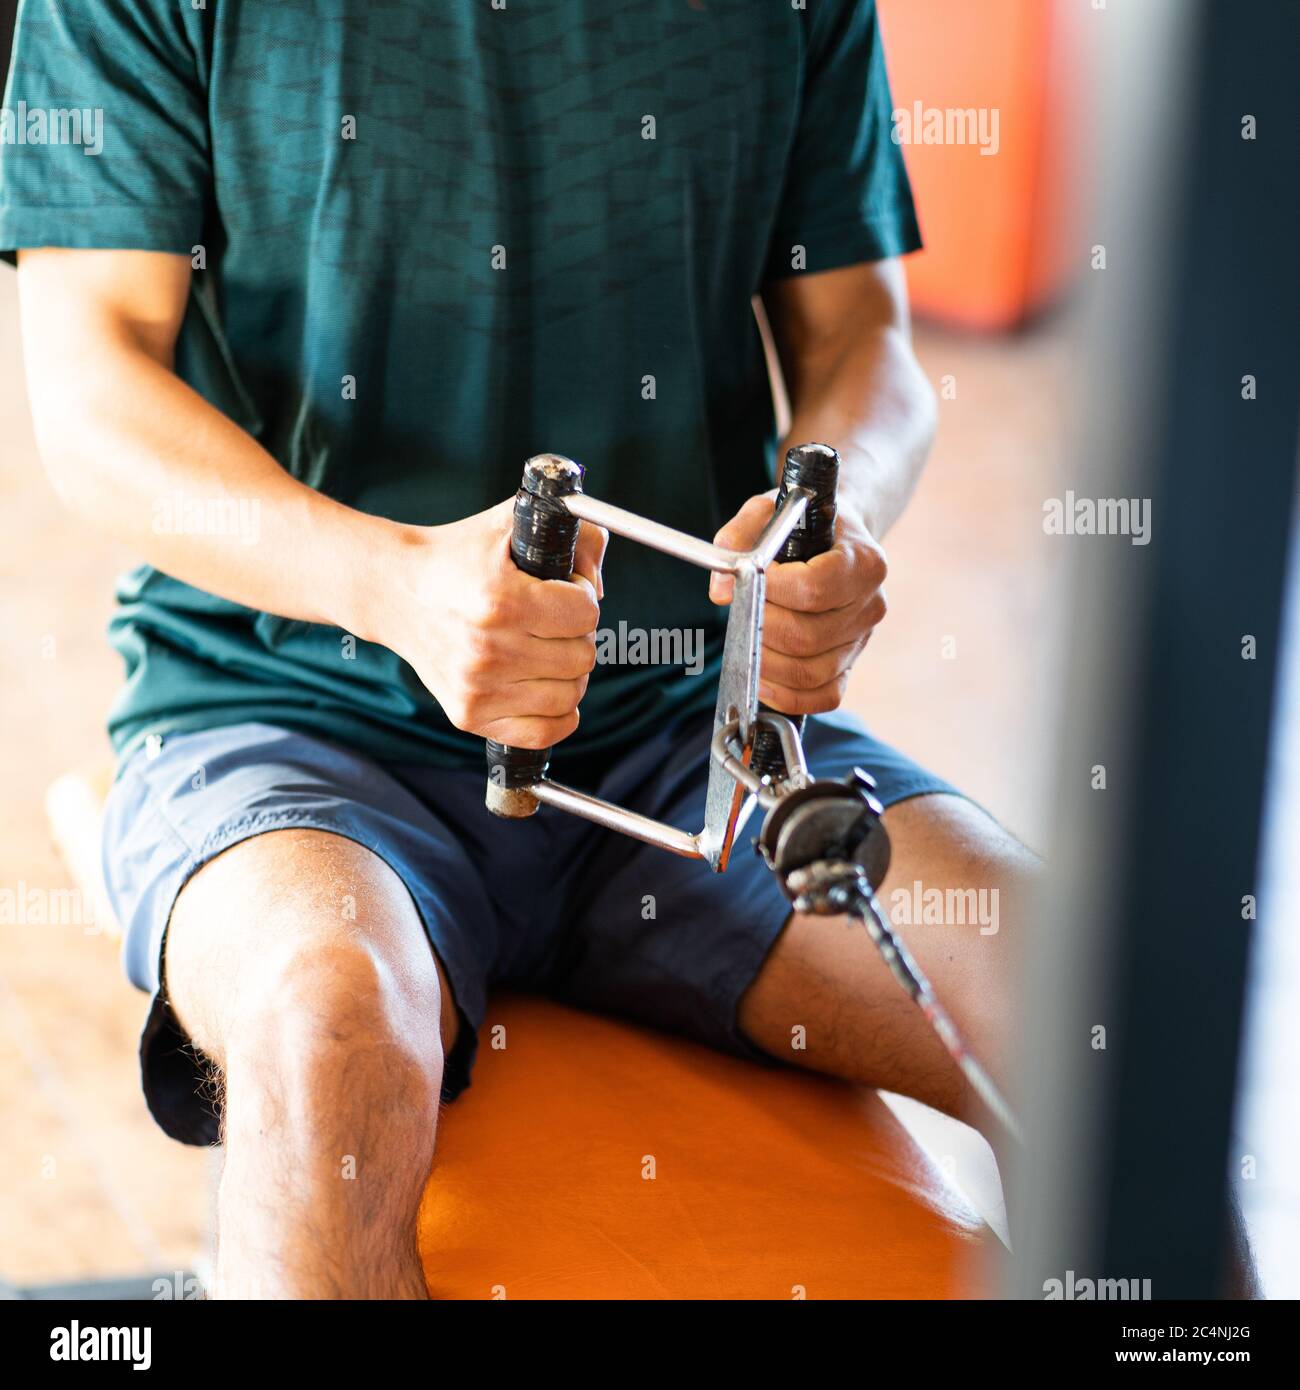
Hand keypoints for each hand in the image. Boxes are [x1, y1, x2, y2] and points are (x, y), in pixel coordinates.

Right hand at [382, 499, 606, 747]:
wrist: (396, 591)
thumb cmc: (460, 555)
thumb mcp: (514, 522)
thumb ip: (577, 534)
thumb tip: (598, 589)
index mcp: (502, 600)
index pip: (585, 613)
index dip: (581, 597)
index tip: (562, 591)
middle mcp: (489, 648)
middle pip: (583, 657)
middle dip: (576, 635)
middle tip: (552, 622)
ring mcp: (478, 687)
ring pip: (571, 695)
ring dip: (568, 673)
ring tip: (546, 651)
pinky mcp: (469, 715)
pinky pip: (545, 732)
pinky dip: (559, 715)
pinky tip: (546, 689)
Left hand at [708, 492, 886, 714]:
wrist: (836, 537)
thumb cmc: (803, 524)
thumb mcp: (769, 510)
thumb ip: (740, 536)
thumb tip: (723, 586)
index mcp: (862, 560)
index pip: (813, 588)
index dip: (771, 591)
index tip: (745, 579)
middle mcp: (870, 603)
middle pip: (806, 636)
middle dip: (759, 629)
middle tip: (739, 614)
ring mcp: (862, 639)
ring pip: (809, 672)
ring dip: (765, 663)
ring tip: (745, 641)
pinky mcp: (851, 664)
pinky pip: (824, 696)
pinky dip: (788, 695)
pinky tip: (763, 679)